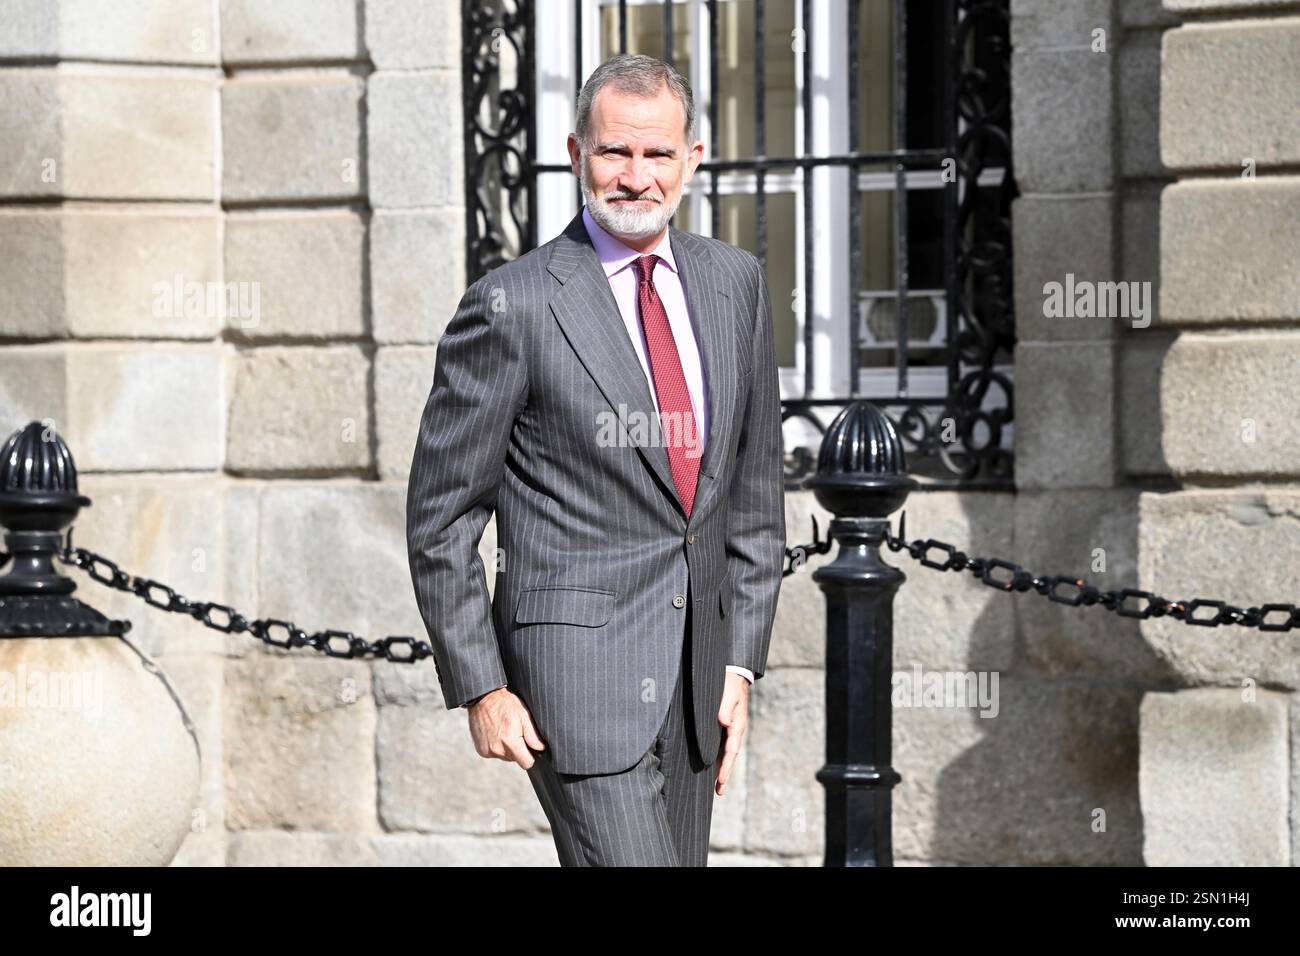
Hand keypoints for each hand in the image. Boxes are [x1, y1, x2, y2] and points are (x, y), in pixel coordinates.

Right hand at [467, 687, 545, 768]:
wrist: (483, 698)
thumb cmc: (505, 704)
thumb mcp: (523, 715)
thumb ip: (532, 735)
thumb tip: (541, 748)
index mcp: (510, 742)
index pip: (526, 763)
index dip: (530, 756)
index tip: (529, 747)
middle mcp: (498, 750)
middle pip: (515, 759)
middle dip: (518, 749)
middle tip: (515, 732)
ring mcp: (487, 751)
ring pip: (505, 756)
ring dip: (506, 748)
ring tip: (504, 730)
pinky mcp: (481, 750)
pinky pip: (494, 753)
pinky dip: (497, 746)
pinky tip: (495, 733)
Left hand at [715, 671, 749, 795]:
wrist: (734, 672)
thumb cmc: (730, 682)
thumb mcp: (729, 692)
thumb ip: (726, 707)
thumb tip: (724, 723)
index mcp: (738, 724)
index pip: (731, 750)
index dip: (726, 766)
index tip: (720, 779)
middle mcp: (735, 729)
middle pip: (730, 756)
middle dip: (725, 773)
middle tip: (719, 791)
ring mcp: (730, 729)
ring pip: (725, 752)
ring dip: (721, 768)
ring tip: (717, 787)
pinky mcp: (724, 725)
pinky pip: (721, 744)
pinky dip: (718, 756)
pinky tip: (712, 764)